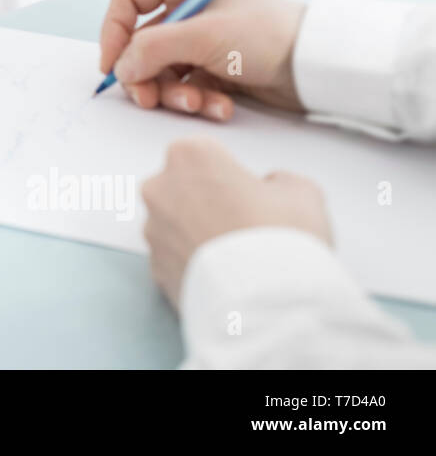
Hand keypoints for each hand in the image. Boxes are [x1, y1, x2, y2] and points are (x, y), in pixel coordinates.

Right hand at [98, 0, 307, 121]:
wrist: (317, 68)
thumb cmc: (268, 35)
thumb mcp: (204, 37)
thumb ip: (152, 50)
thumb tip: (120, 69)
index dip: (114, 31)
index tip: (112, 65)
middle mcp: (189, 7)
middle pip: (140, 43)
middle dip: (146, 75)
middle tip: (149, 98)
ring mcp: (200, 39)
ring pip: (160, 70)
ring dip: (173, 94)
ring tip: (198, 105)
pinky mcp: (212, 67)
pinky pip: (184, 86)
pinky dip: (196, 100)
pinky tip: (219, 107)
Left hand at [142, 137, 331, 306]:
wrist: (264, 303)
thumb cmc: (280, 240)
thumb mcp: (302, 192)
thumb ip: (279, 181)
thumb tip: (271, 189)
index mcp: (189, 156)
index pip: (205, 153)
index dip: (230, 173)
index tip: (248, 192)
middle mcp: (159, 188)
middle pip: (182, 186)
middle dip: (207, 200)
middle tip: (242, 223)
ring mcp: (152, 230)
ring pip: (174, 223)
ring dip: (197, 232)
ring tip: (236, 255)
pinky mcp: (154, 268)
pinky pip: (173, 258)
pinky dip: (192, 263)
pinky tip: (222, 275)